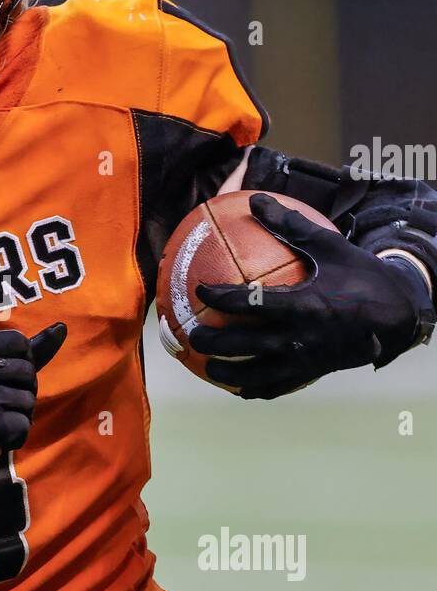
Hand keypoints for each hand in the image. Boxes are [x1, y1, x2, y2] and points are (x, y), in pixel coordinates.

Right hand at [0, 322, 66, 520]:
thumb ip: (28, 351)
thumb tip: (62, 327)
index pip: (20, 342)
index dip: (22, 361)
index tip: (2, 376)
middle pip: (28, 371)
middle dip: (23, 391)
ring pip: (29, 400)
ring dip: (20, 414)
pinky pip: (24, 425)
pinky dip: (16, 434)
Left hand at [186, 193, 423, 399]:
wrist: (399, 317)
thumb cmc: (363, 278)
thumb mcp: (330, 246)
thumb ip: (290, 225)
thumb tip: (256, 200)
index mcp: (302, 305)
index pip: (248, 303)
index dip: (219, 297)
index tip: (200, 289)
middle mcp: (300, 337)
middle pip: (243, 345)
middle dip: (212, 343)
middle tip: (192, 334)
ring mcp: (305, 360)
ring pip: (256, 375)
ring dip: (227, 373)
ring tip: (209, 366)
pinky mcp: (313, 373)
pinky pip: (278, 387)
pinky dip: (256, 389)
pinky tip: (240, 388)